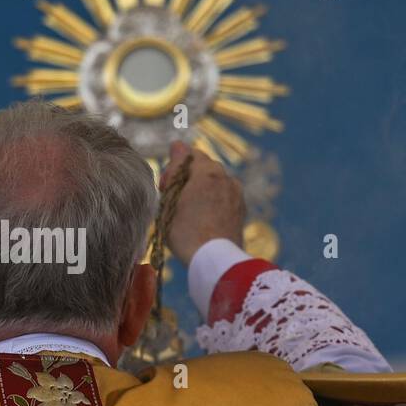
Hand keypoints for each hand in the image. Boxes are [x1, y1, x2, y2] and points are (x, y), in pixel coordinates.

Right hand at [160, 140, 245, 266]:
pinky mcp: (241, 209)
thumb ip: (175, 169)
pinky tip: (202, 220)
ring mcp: (236, 193)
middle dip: (187, 178)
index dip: (172, 169)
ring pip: (213, 183)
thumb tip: (177, 145)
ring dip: (200, 191)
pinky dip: (212, 203)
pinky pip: (223, 198)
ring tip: (188, 213)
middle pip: (202, 168)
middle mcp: (226, 177)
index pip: (187, 154)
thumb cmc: (186, 230)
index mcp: (208, 171)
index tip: (164, 188)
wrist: (215, 261)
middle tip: (173, 200)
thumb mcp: (171, 198)